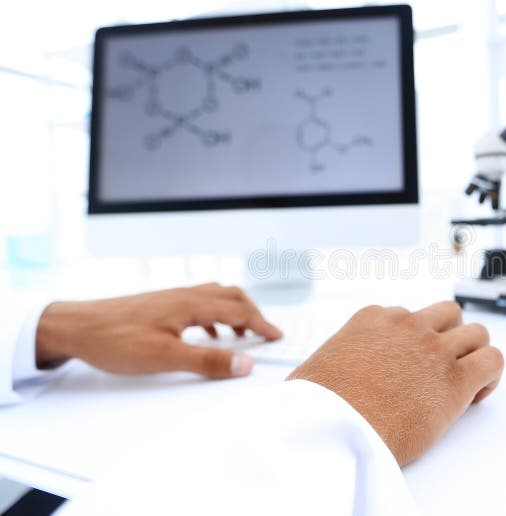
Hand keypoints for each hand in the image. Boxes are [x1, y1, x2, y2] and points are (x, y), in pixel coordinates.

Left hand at [35, 283, 281, 378]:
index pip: (238, 310)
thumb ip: (207, 361)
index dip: (261, 324)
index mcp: (191, 304)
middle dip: (253, 313)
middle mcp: (185, 294)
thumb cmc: (116, 341)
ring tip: (240, 335)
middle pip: (231, 296)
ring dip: (234, 312)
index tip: (277, 337)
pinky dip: (214, 314)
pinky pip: (198, 302)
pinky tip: (206, 333)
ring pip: (215, 296)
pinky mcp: (160, 304)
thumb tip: (246, 364)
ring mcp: (172, 297)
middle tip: (265, 334)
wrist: (75, 326)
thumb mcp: (165, 357)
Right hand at [288, 302, 502, 465]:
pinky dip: (491, 375)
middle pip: (447, 314)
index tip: (409, 364)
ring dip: (473, 353)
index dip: (413, 341)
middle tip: (440, 366)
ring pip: (475, 331)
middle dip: (448, 336)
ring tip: (463, 380)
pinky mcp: (455, 380)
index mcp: (372, 320)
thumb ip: (333, 361)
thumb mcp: (315, 369)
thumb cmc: (316, 407)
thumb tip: (326, 376)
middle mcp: (407, 326)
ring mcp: (433, 349)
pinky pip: (492, 360)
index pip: (406, 315)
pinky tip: (475, 395)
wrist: (332, 429)